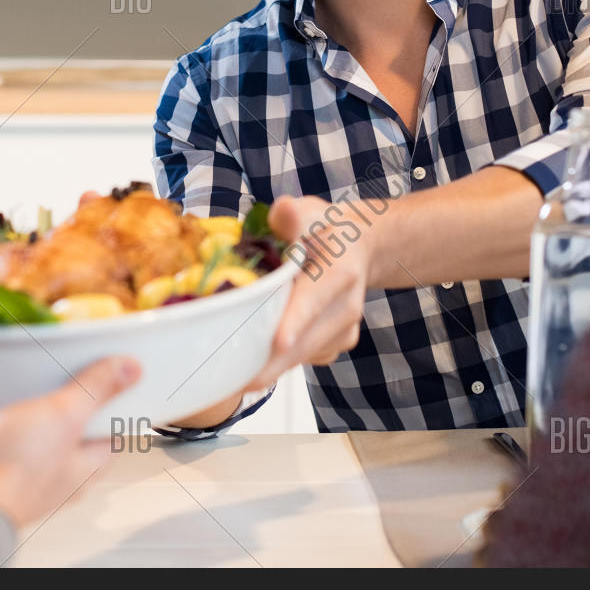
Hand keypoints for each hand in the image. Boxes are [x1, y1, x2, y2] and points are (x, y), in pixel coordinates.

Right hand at [0, 356, 140, 528]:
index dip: (111, 414)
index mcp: (74, 467)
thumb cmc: (11, 475)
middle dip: (46, 407)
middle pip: (51, 436)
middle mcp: (37, 474)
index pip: (106, 439)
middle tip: (48, 374)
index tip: (111, 387)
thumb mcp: (63, 416)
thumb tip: (130, 370)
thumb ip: (95, 390)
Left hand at [242, 196, 373, 389]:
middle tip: (231, 378)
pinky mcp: (336, 345)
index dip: (296, 322)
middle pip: (306, 342)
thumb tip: (283, 211)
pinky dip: (279, 361)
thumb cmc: (325, 229)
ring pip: (303, 357)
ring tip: (231, 370)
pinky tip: (256, 353)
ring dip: (270, 366)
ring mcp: (344, 330)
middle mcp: (347, 307)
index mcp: (340, 272)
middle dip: (271, 362)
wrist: (358, 247)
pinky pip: (304, 359)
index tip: (279, 342)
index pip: (314, 301)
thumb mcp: (310, 213)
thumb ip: (293, 215)